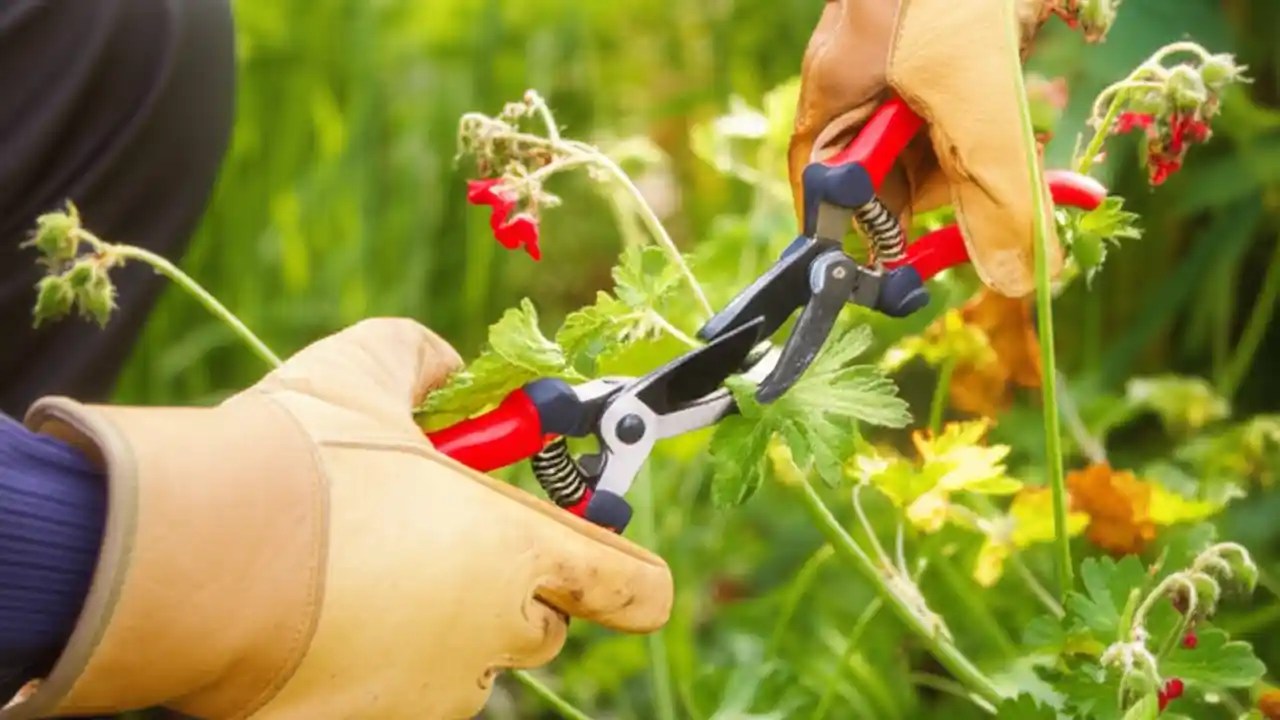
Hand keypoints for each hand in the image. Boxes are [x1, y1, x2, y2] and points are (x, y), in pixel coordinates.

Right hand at [4, 318, 672, 719]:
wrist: (188, 550)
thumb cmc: (294, 460)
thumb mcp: (363, 370)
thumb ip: (422, 356)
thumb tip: (443, 363)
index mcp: (514, 548)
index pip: (629, 586)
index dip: (635, 578)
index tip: (634, 578)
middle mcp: (488, 632)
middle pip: (542, 628)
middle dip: (516, 591)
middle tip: (452, 545)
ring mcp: (429, 691)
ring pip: (466, 668)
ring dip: (444, 630)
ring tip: (369, 576)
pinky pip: (395, 697)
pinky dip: (377, 665)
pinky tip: (323, 620)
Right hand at [790, 0, 1060, 297]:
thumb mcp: (974, 98)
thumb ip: (993, 192)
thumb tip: (1013, 281)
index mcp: (832, 101)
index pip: (826, 197)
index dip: (863, 242)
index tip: (906, 277)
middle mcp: (854, 88)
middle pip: (890, 175)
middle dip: (950, 190)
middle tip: (1003, 197)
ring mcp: (896, 66)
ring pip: (935, 141)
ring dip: (985, 148)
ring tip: (1023, 123)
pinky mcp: (938, 48)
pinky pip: (962, 103)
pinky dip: (998, 112)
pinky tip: (1027, 96)